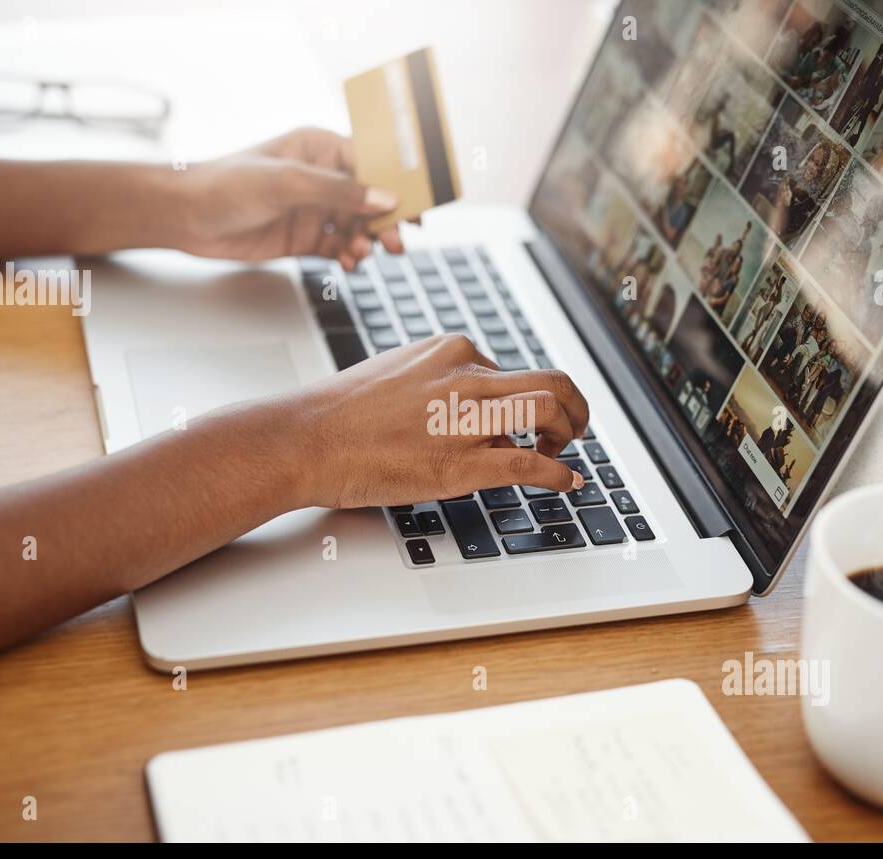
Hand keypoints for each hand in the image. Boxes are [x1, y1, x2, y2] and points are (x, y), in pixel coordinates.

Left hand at [173, 127, 406, 268]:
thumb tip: (384, 200)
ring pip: (358, 227)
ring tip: (364, 254)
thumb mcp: (287, 182)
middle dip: (386, 221)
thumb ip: (338, 192)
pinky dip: (350, 257)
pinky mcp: (305, 238)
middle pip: (370, 200)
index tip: (417, 205)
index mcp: (320, 149)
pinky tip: (350, 264)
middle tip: (396, 241)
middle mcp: (321, 178)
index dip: (397, 184)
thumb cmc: (226, 185)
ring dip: (367, 242)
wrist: (186, 217)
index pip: (372, 163)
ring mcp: (314, 209)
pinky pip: (340, 248)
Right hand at [292, 335, 589, 508]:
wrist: (307, 438)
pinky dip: (559, 474)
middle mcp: (466, 375)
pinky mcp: (462, 461)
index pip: (512, 370)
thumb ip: (440, 386)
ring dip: (571, 433)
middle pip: (551, 382)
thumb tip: (472, 413)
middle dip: (574, 407)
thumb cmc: (341, 414)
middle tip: (575, 429)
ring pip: (551, 411)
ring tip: (566, 452)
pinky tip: (567, 482)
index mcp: (451, 351)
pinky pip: (530, 464)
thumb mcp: (399, 374)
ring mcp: (467, 418)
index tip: (528, 420)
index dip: (525, 399)